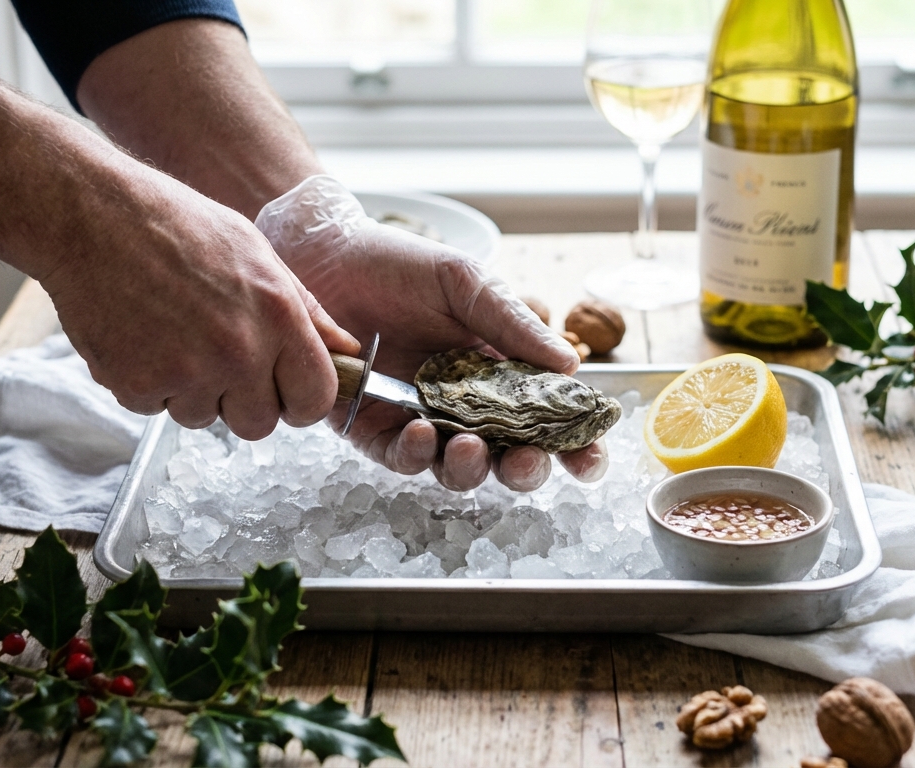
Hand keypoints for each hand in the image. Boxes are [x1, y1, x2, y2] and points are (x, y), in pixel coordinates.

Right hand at [42, 175, 359, 437]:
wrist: (92, 215)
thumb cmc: (177, 224)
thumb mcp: (258, 253)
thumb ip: (305, 310)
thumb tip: (346, 350)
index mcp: (278, 317)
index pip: (315, 400)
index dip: (301, 401)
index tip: (286, 392)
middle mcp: (237, 352)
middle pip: (260, 425)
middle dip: (245, 403)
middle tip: (222, 362)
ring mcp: (185, 374)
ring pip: (204, 418)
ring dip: (193, 390)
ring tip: (175, 334)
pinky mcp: (136, 386)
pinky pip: (156, 408)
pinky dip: (149, 383)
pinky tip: (142, 336)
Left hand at [255, 175, 608, 490]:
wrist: (325, 254)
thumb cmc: (399, 264)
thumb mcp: (465, 284)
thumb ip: (513, 323)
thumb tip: (571, 364)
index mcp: (499, 372)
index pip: (545, 420)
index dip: (573, 446)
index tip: (589, 459)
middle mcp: (464, 406)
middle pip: (506, 457)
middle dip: (524, 470)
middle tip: (523, 461)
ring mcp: (420, 420)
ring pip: (456, 470)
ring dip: (470, 469)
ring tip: (467, 446)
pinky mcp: (372, 428)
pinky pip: (400, 458)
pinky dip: (415, 455)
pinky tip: (420, 431)